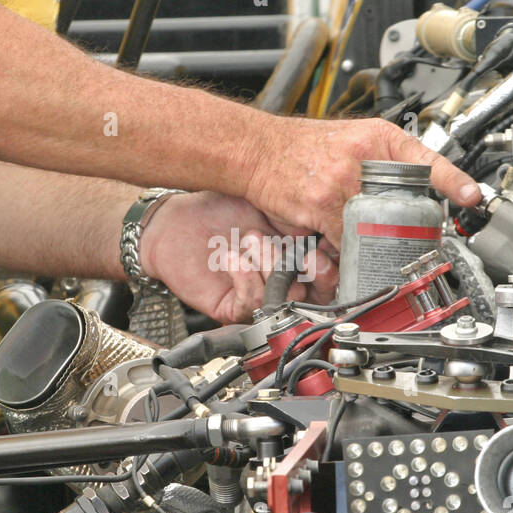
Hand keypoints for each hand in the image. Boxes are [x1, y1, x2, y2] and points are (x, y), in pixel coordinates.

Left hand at [141, 191, 337, 323]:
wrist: (176, 222)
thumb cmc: (220, 208)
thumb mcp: (270, 203)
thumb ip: (302, 217)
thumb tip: (336, 226)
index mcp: (299, 256)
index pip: (331, 271)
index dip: (333, 264)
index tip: (325, 249)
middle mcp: (284, 281)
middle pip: (319, 295)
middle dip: (315, 273)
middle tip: (302, 255)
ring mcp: (261, 296)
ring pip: (287, 299)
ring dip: (271, 267)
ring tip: (250, 240)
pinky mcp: (234, 308)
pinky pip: (253, 304)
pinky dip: (246, 278)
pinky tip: (231, 258)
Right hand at [243, 117, 479, 244]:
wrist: (256, 150)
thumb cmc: (303, 148)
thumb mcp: (351, 140)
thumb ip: (380, 162)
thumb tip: (409, 192)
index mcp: (377, 139)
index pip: (426, 159)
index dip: (452, 181)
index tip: (473, 197)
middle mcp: (363, 158)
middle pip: (400, 204)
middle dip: (405, 229)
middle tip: (409, 241)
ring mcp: (342, 182)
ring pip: (371, 228)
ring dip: (368, 242)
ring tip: (362, 242)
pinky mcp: (320, 206)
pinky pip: (342, 239)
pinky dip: (341, 247)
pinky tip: (332, 240)